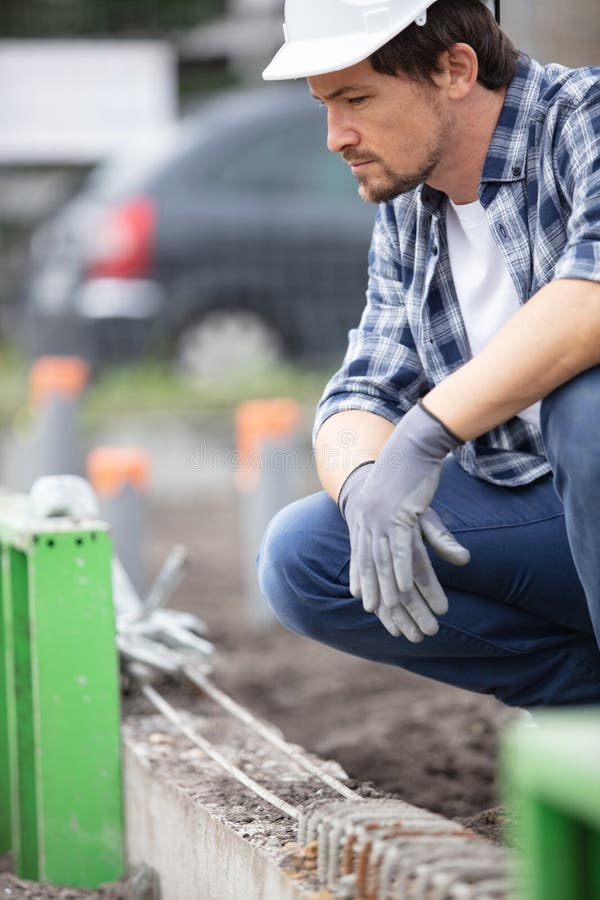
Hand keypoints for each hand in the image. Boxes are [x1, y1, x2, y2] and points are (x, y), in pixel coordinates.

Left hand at [339, 403, 469, 640]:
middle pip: (382, 577)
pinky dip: (402, 569)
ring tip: (417, 620)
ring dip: (402, 597)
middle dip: (393, 608)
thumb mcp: (422, 514)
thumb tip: (461, 561)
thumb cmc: (414, 477)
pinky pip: (399, 548)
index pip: (370, 569)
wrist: (410, 444)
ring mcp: (380, 522)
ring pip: (390, 569)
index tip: (383, 620)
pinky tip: (406, 590)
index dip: (377, 595)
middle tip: (405, 635)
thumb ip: (439, 540)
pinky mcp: (397, 514)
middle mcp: (369, 528)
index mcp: (367, 528)